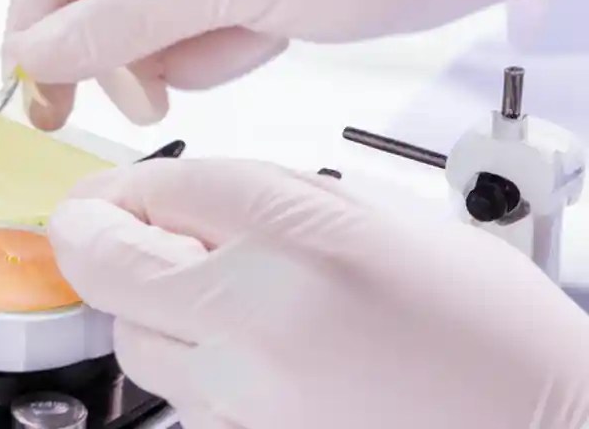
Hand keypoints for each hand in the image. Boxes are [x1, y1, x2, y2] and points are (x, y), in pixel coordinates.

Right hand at [3, 0, 547, 128]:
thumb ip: (122, 20)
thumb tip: (33, 52)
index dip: (31, 16)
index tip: (32, 82)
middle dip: (105, 53)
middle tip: (111, 110)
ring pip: (141, 32)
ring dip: (179, 56)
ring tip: (242, 42)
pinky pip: (193, 44)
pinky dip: (221, 56)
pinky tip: (270, 36)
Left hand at [48, 159, 588, 428]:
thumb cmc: (484, 330)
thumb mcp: (377, 216)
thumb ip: (257, 201)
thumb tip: (161, 202)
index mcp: (299, 243)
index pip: (151, 193)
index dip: (118, 187)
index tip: (111, 194)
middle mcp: (257, 327)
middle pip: (106, 267)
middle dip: (105, 240)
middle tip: (126, 231)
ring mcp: (243, 404)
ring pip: (134, 337)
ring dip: (153, 306)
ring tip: (226, 297)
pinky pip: (178, 393)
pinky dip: (193, 362)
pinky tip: (257, 350)